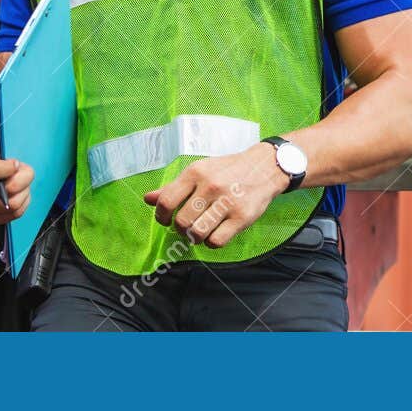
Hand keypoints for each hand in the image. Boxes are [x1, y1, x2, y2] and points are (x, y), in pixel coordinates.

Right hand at [0, 98, 34, 224]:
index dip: (6, 169)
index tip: (17, 162)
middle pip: (3, 192)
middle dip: (22, 181)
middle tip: (27, 170)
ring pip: (10, 206)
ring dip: (24, 194)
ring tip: (25, 182)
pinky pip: (10, 218)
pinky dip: (22, 206)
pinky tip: (22, 194)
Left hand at [142, 143, 287, 249]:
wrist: (264, 167)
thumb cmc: (227, 170)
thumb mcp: (199, 170)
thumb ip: (173, 187)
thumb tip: (148, 199)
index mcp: (196, 172)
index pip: (167, 201)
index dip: (161, 216)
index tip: (166, 220)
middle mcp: (210, 186)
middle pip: (181, 221)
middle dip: (181, 229)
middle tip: (187, 227)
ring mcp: (227, 202)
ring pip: (197, 233)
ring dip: (195, 238)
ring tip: (200, 232)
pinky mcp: (242, 217)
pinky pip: (217, 241)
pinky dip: (211, 242)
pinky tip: (215, 234)